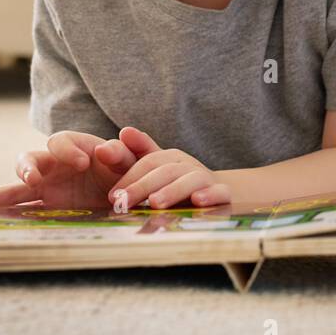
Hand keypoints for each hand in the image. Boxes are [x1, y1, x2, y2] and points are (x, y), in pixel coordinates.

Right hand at [0, 130, 133, 210]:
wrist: (133, 194)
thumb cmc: (133, 171)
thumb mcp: (135, 161)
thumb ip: (126, 152)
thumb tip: (107, 148)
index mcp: (78, 148)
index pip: (63, 142)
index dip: (68, 149)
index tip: (83, 162)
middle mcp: (57, 166)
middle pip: (31, 159)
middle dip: (27, 168)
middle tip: (34, 179)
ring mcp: (48, 187)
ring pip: (17, 185)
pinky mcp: (46, 206)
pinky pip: (19, 208)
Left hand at [107, 131, 231, 211]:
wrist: (211, 192)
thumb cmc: (174, 183)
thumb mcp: (153, 170)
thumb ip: (134, 153)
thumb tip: (124, 131)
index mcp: (169, 157)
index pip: (147, 163)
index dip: (129, 178)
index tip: (113, 196)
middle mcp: (187, 164)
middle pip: (165, 172)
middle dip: (143, 186)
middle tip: (124, 201)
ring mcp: (205, 178)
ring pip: (189, 181)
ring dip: (171, 191)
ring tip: (155, 203)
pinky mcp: (222, 193)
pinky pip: (219, 192)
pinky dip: (210, 195)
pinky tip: (198, 201)